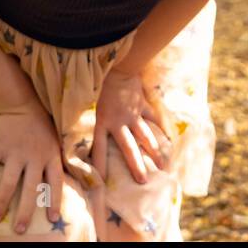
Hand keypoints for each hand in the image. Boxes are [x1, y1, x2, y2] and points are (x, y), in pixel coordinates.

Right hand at [0, 101, 65, 233]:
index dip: (54, 201)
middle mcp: (34, 157)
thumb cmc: (40, 123)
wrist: (20, 101)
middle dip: (26, 211)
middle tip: (21, 229)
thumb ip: (55, 159)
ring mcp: (15, 153)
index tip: (53, 219)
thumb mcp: (55, 140)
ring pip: (8, 183)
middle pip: (31, 189)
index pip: (56, 183)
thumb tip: (62, 180)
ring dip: (1, 202)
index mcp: (51, 155)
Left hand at [93, 68, 171, 184]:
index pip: (98, 148)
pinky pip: (154, 119)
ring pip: (146, 137)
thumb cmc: (99, 82)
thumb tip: (77, 129)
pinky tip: (170, 139)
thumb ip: (89, 116)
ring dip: (155, 152)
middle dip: (136, 166)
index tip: (101, 182)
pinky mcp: (143, 106)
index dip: (99, 166)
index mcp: (102, 122)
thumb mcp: (89, 101)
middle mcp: (119, 122)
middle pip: (129, 149)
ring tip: (163, 166)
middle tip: (143, 181)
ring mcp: (133, 115)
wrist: (117, 65)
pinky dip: (162, 128)